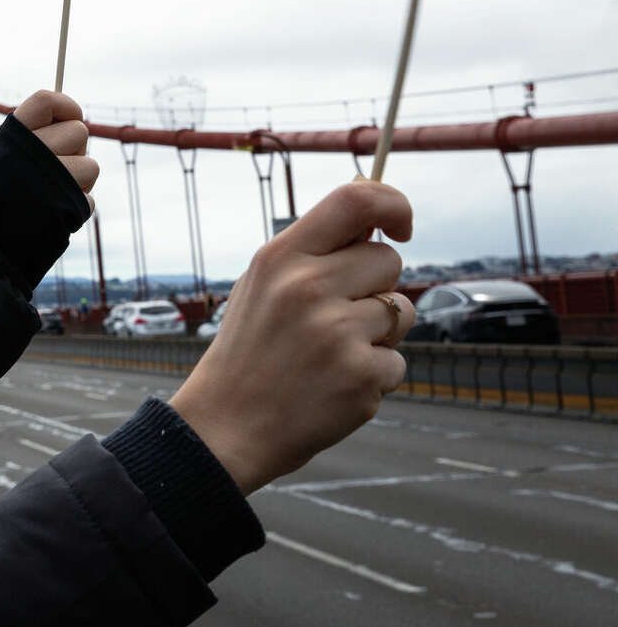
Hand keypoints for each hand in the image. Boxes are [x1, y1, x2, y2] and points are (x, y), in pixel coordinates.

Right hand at [11, 90, 98, 198]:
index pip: (47, 99)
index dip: (65, 105)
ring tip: (53, 195)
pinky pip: (88, 198)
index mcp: (13, 135)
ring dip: (78, 183)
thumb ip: (35, 137)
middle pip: (79, 131)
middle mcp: (32, 150)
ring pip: (91, 166)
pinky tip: (54, 215)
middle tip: (55, 169)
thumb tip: (74, 119)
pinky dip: (76, 208)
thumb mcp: (6, 158)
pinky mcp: (70, 204)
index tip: (71, 116)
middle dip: (75, 150)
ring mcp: (53, 176)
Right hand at [168, 180, 414, 493]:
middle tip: (337, 317)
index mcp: (280, 257)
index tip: (402, 226)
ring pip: (401, 310)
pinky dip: (374, 376)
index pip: (355, 199)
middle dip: (376, 285)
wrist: (225, 426)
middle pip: (388, 259)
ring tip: (330, 355)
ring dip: (379, 333)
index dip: (392, 203)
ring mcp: (338, 332)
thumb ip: (312, 255)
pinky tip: (333, 387)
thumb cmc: (249, 353)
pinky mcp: (361, 375)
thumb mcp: (261, 287)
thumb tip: (376, 222)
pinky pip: (397, 361)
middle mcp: (308, 287)